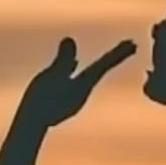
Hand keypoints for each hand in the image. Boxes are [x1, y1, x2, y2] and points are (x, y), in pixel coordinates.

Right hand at [19, 37, 136, 127]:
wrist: (32, 125)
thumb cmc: (41, 102)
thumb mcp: (50, 77)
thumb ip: (62, 60)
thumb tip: (70, 39)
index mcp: (82, 86)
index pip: (103, 65)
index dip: (117, 53)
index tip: (132, 43)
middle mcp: (82, 91)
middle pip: (101, 69)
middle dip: (115, 57)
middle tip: (132, 45)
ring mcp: (73, 96)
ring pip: (89, 74)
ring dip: (99, 63)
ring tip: (110, 54)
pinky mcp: (64, 98)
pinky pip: (74, 79)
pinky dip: (79, 69)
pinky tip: (74, 64)